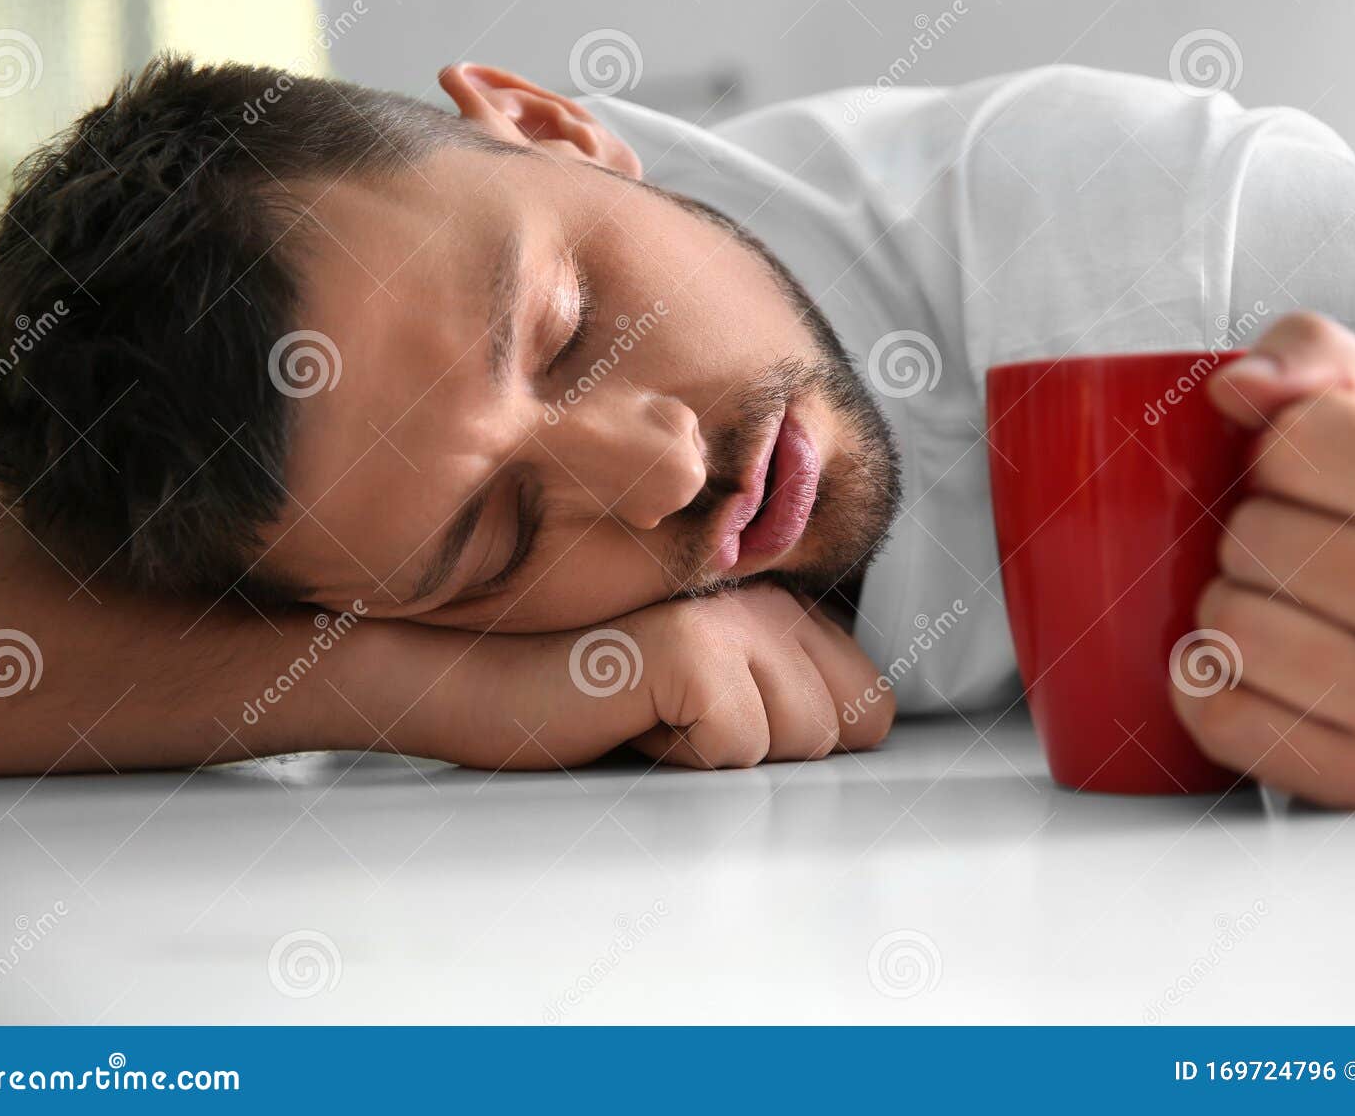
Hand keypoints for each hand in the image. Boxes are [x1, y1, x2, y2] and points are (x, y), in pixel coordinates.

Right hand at [622, 583, 892, 766]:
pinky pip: (740, 749)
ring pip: (800, 740)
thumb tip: (853, 752)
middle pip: (844, 729)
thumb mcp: (713, 703)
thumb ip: (786, 706)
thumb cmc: (598, 703)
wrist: (485, 682)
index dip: (802, 747)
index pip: (869, 708)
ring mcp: (734, 610)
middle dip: (766, 756)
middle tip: (684, 722)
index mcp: (785, 606)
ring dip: (722, 758)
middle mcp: (770, 594)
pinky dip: (683, 761)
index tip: (724, 730)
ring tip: (657, 716)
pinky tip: (635, 721)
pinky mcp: (693, 642)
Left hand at [1171, 312, 1354, 807]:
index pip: (1293, 441)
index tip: (1319, 485)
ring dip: (1225, 614)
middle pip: (1250, 538)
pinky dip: (1207, 689)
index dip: (1279, 456)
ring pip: (1226, 628)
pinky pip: (1216, 716)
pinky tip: (1257, 673)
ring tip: (1281, 612)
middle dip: (1251, 538)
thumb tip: (1233, 387)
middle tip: (1300, 560)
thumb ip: (1316, 359)